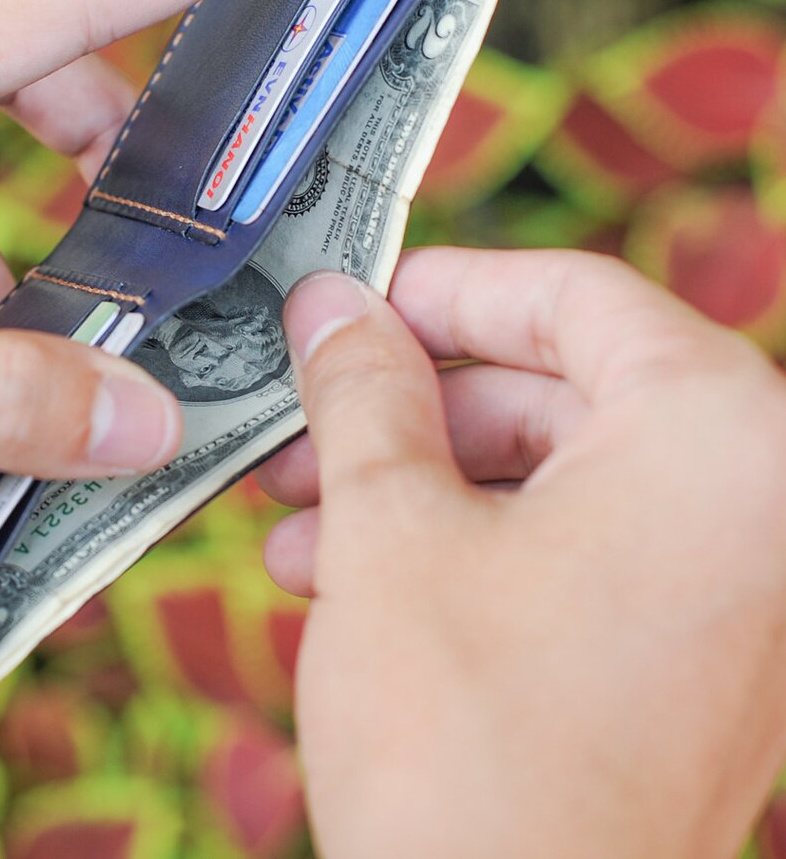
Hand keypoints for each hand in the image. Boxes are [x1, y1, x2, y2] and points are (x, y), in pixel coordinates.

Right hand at [258, 248, 785, 858]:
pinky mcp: (685, 651)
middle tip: (301, 413)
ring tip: (296, 508)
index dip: (443, 288)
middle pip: (551, 384)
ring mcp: (728, 585)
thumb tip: (332, 303)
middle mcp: (756, 500)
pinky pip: (564, 546)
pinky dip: (457, 541)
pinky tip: (343, 570)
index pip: (570, 295)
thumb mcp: (388, 526)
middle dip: (407, 402)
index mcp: (717, 436)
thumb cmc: (467, 745)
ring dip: (412, 479)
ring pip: (546, 470)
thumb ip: (362, 387)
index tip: (350, 301)